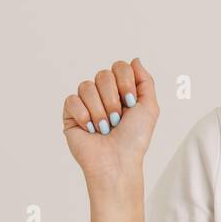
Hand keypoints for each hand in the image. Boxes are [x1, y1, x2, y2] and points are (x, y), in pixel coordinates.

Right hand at [62, 58, 160, 182]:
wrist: (117, 162)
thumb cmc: (134, 140)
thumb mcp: (150, 107)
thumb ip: (145, 81)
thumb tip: (134, 60)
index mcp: (121, 91)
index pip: (119, 67)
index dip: (125, 82)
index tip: (131, 102)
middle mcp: (103, 95)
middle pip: (103, 75)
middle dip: (113, 99)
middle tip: (117, 119)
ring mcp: (86, 103)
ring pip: (86, 86)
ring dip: (100, 110)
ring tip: (105, 128)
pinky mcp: (71, 114)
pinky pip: (72, 100)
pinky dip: (84, 116)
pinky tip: (90, 129)